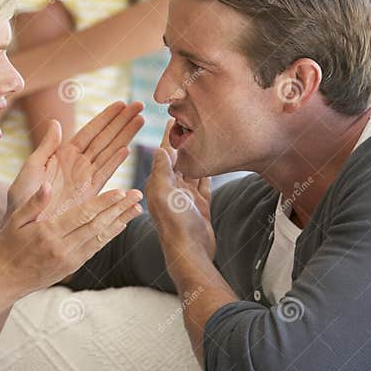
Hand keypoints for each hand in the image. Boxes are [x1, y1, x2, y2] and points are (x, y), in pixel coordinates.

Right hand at [0, 182, 142, 303]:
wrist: (5, 280)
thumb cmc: (8, 245)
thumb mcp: (15, 220)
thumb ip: (34, 202)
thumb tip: (48, 185)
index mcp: (49, 233)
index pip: (82, 215)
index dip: (104, 203)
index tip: (121, 191)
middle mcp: (63, 248)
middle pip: (98, 225)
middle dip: (120, 209)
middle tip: (138, 195)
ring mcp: (70, 259)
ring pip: (101, 237)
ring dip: (121, 222)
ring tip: (137, 209)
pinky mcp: (73, 266)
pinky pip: (96, 248)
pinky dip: (110, 235)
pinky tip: (121, 225)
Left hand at [6, 101, 143, 220]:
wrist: (22, 228)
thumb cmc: (21, 199)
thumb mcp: (31, 168)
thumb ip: (46, 146)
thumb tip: (55, 122)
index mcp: (64, 155)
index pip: (90, 131)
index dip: (106, 118)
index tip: (121, 104)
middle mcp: (78, 165)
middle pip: (105, 138)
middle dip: (122, 122)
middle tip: (139, 106)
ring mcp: (85, 179)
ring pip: (109, 152)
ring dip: (125, 136)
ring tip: (141, 120)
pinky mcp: (89, 195)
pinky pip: (104, 175)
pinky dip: (115, 163)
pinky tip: (127, 150)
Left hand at [146, 122, 215, 262]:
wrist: (191, 253)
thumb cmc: (174, 224)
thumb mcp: (163, 193)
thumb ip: (161, 170)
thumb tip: (161, 149)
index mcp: (158, 183)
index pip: (164, 154)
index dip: (168, 136)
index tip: (174, 117)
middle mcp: (171, 188)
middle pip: (178, 159)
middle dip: (183, 142)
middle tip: (193, 122)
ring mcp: (186, 197)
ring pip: (192, 170)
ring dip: (196, 155)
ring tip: (204, 137)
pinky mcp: (200, 205)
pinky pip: (204, 183)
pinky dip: (207, 172)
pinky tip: (211, 160)